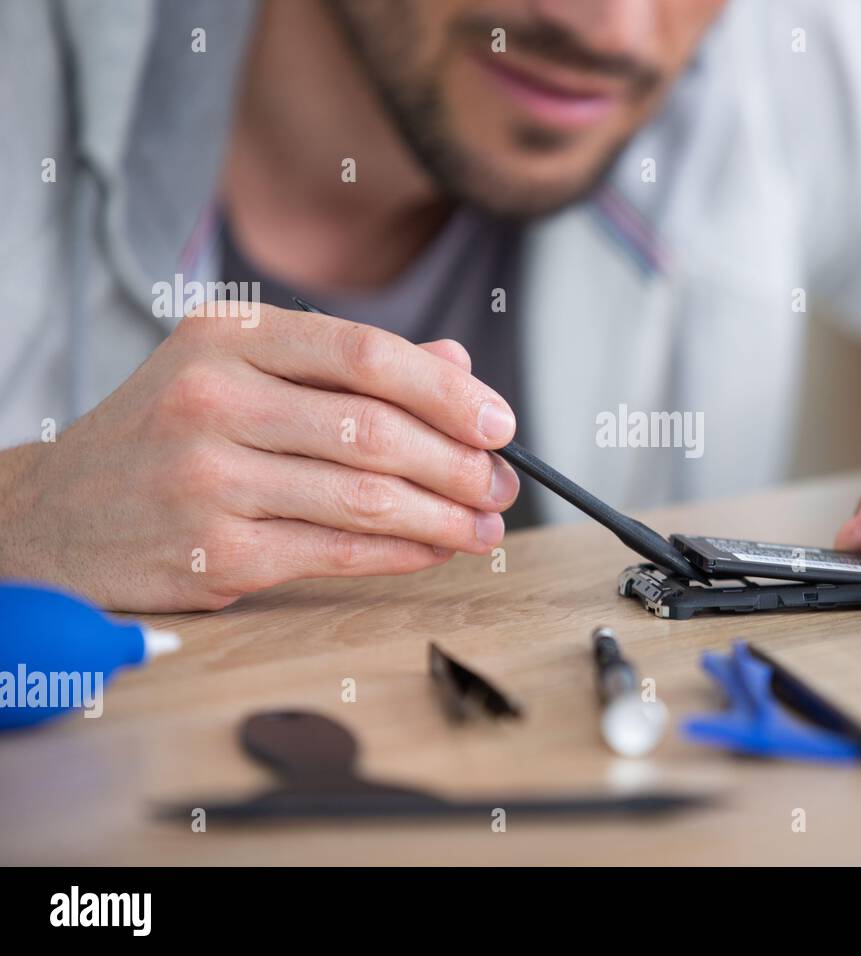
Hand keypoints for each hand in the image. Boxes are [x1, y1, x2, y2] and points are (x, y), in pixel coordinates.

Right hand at [0, 303, 518, 610]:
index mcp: (227, 336)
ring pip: (366, 496)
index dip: (448, 392)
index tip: (500, 422)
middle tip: (502, 484)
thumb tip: (458, 369)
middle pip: (375, 430)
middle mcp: (213, 398)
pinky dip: (402, 553)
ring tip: (484, 525)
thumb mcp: (236, 371)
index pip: (365, 353)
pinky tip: (435, 549)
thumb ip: (346, 366)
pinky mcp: (214, 551)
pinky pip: (339, 551)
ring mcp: (209, 478)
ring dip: (444, 516)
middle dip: (460, 463)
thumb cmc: (164, 436)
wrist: (53, 517)